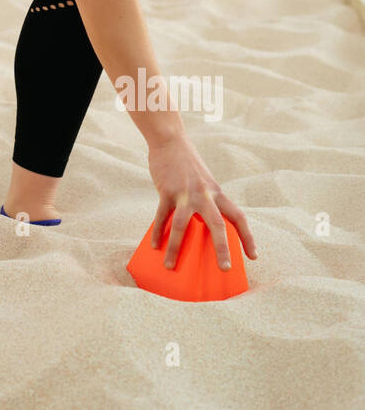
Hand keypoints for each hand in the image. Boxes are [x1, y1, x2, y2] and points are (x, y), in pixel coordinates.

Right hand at [147, 133, 257, 270]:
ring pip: (181, 225)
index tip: (254, 256)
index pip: (239, 217)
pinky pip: (161, 216)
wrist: (171, 140)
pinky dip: (157, 232)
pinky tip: (155, 246)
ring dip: (175, 248)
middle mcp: (205, 194)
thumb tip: (202, 224)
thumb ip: (207, 201)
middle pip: (217, 225)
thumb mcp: (205, 181)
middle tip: (225, 269)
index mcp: (217, 193)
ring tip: (170, 266)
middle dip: (222, 248)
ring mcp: (185, 193)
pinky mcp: (167, 191)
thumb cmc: (188, 164)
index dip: (248, 238)